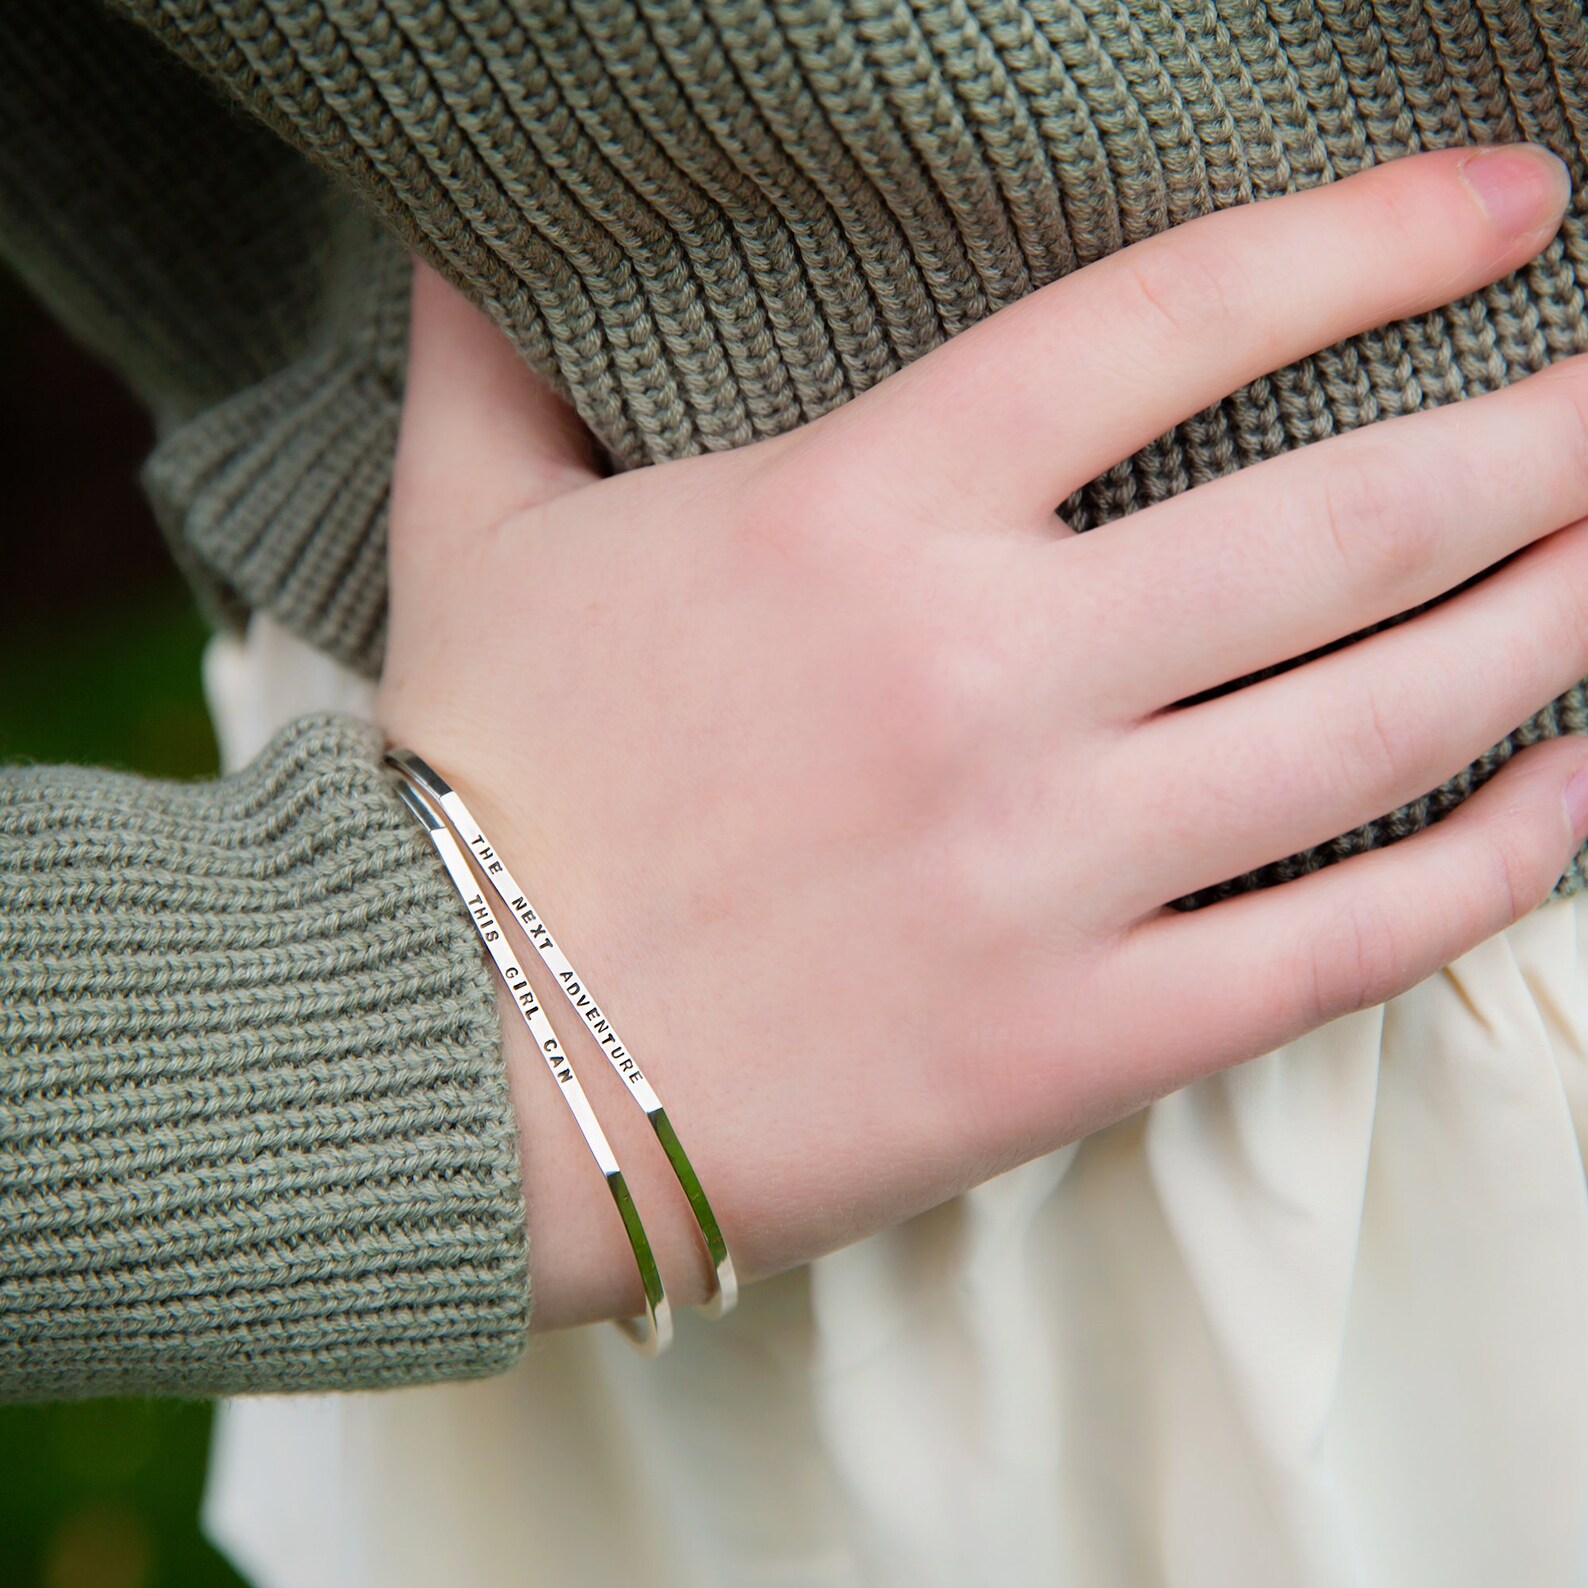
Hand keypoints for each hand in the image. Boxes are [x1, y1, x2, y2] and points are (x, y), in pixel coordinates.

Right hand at [378, 144, 1587, 1330]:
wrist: (455, 1057)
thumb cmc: (475, 783)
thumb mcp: (470, 533)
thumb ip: (493, 354)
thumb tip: (469, 227)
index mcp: (858, 517)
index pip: (1172, 322)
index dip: (1372, 240)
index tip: (1514, 205)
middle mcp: (988, 677)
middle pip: (1352, 524)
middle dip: (1549, 442)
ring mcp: (1047, 869)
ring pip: (1386, 728)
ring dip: (1555, 629)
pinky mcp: (1070, 1041)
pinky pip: (1341, 946)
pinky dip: (1493, 869)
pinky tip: (1572, 800)